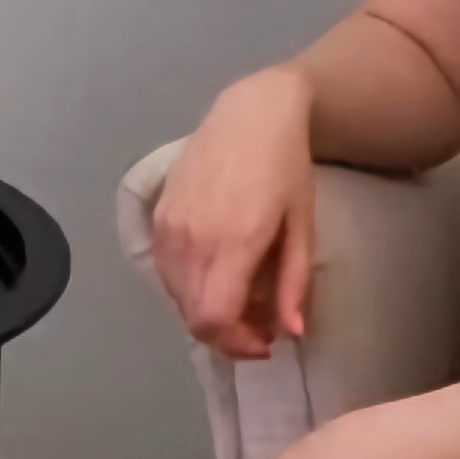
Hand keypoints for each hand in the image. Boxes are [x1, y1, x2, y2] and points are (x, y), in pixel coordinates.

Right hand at [152, 69, 320, 360]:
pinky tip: (216, 272)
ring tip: (241, 297)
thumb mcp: (302, 228)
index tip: (266, 342)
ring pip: (176, 297)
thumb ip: (294, 285)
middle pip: (192, 317)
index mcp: (232, 243)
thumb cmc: (287, 167)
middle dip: (227, 334)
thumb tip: (291, 335)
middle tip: (259, 325)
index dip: (237, 345)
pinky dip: (189, 286)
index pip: (214, 320)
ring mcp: (168, 227)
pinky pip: (166, 271)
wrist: (251, 112)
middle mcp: (191, 239)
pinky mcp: (157, 216)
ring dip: (207, 310)